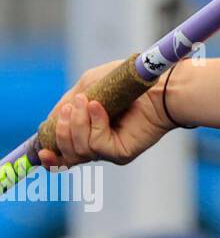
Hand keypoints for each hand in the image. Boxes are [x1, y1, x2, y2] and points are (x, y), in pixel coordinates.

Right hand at [37, 60, 173, 169]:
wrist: (159, 86)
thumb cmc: (127, 82)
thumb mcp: (89, 85)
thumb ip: (66, 103)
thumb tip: (48, 124)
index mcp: (89, 132)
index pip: (65, 152)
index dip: (51, 155)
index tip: (42, 150)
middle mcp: (99, 144)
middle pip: (67, 154)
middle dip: (62, 131)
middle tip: (71, 108)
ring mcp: (110, 150)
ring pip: (78, 151)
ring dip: (76, 125)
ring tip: (87, 102)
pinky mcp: (121, 153)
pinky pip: (96, 145)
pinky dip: (94, 124)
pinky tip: (99, 107)